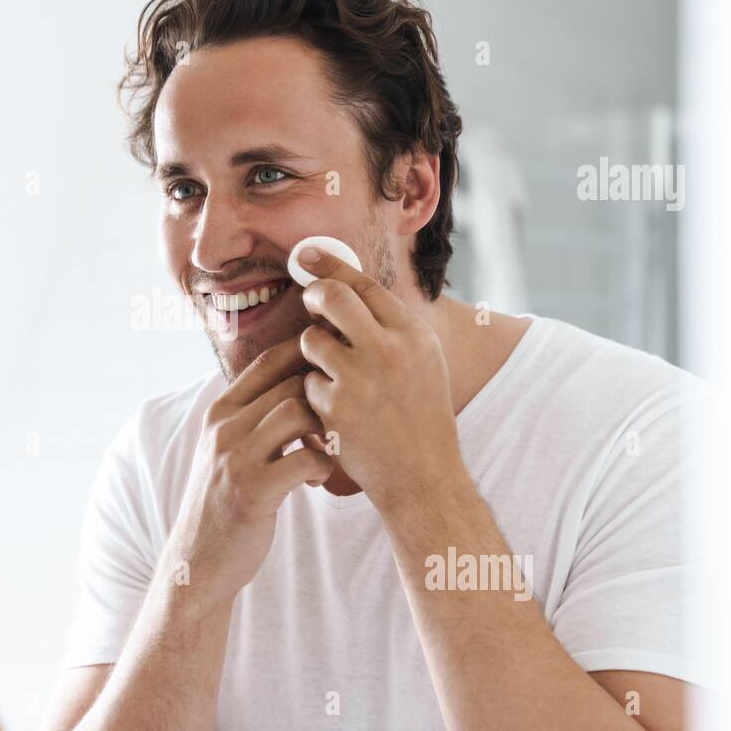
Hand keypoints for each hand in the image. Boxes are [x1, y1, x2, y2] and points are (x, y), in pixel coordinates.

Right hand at [168, 337, 333, 606]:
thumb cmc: (224, 501)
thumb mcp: (227, 449)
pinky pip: (307, 460)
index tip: (338, 358)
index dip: (306, 349)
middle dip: (327, 395)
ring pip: (298, 412)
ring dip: (326, 429)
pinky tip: (316, 481)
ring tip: (327, 450)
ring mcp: (236, 458)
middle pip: (290, 382)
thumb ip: (252, 417)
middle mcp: (224, 428)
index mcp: (220, 411)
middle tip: (343, 418)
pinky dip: (324, 467)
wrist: (197, 559)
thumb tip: (296, 384)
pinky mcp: (253, 491)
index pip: (268, 359)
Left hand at [296, 246, 462, 512]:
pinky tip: (337, 411)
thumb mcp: (423, 361)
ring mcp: (360, 380)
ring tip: (336, 375)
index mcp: (413, 335)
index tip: (308, 255)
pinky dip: (316, 394)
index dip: (331, 265)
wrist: (423, 476)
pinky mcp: (335, 409)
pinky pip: (308, 383)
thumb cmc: (421, 415)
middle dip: (313, 295)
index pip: (364, 284)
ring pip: (311, 340)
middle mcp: (388, 350)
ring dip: (316, 353)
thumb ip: (391, 326)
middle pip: (331, 297)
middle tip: (309, 301)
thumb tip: (348, 286)